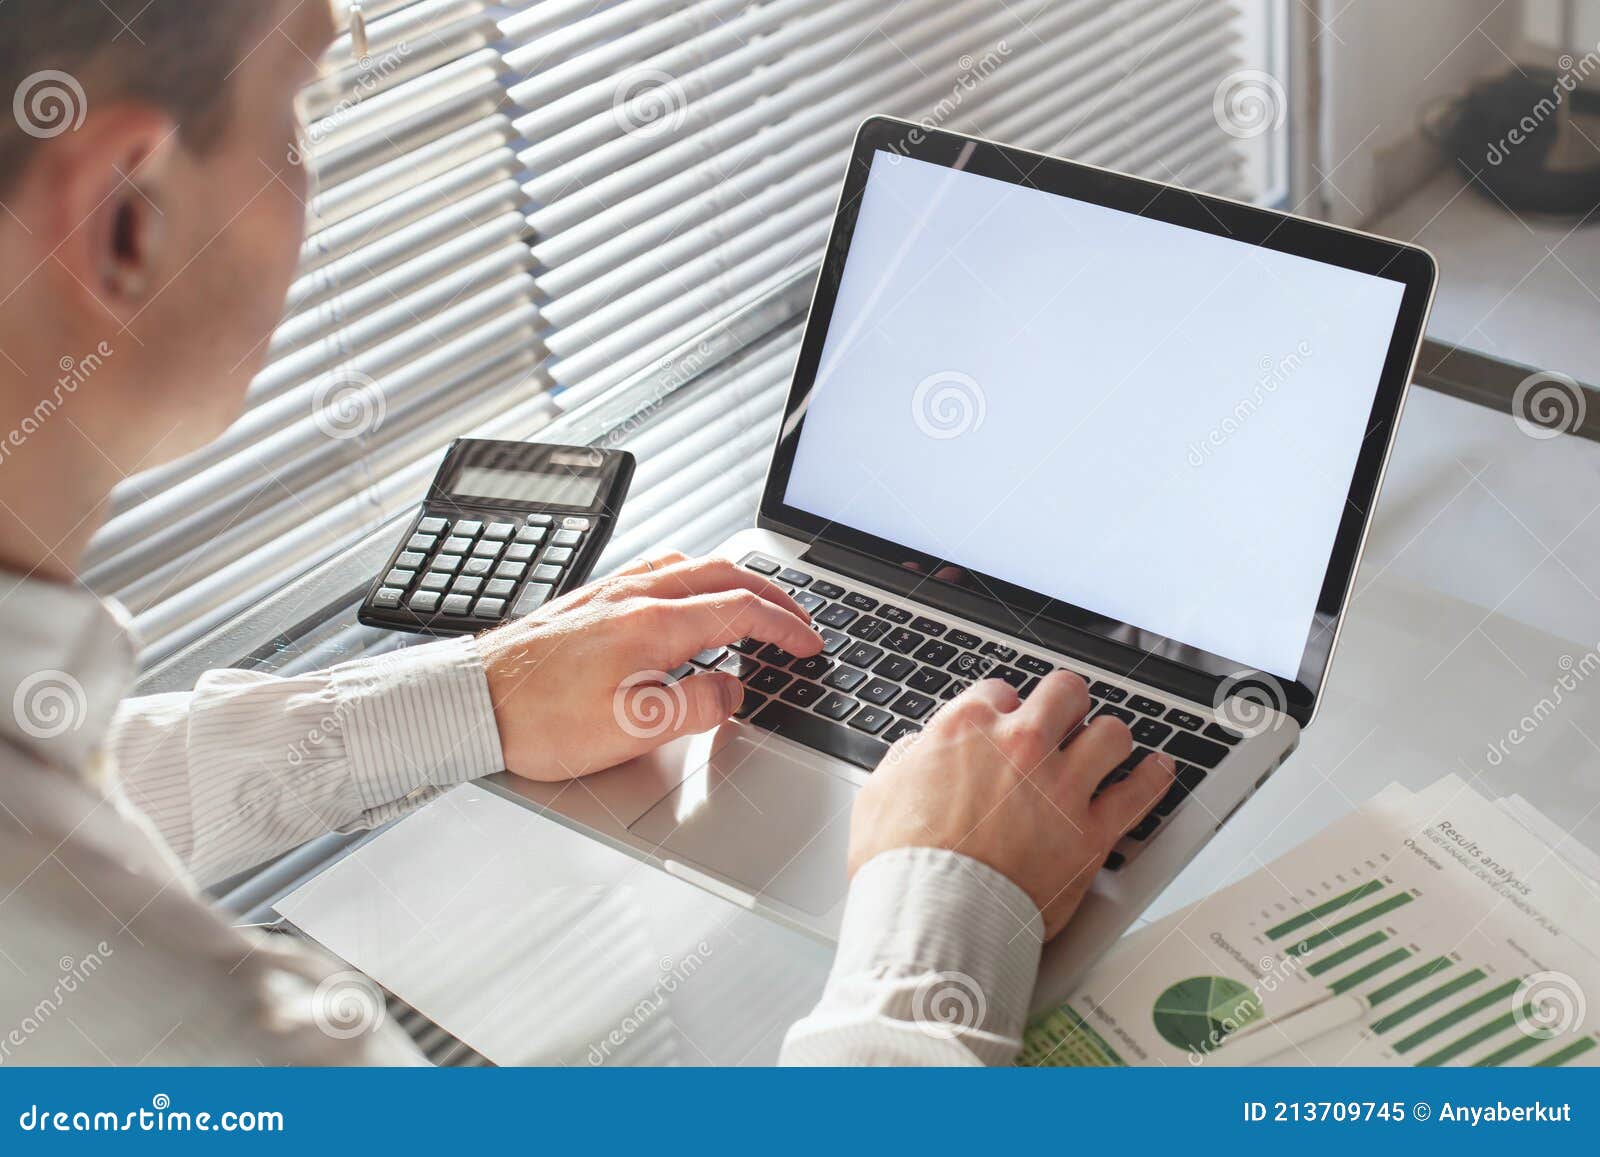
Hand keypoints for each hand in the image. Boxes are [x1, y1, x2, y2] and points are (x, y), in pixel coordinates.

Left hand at [476, 551, 821, 781]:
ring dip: (734, 580)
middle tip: (800, 618)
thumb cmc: (537, 719)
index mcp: (653, 624)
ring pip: (691, 566)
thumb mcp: (630, 729)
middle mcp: (634, 596)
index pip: (741, 612)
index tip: (810, 645)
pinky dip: (694, 577)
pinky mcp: (588, 601)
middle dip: (772, 594)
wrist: (469, 701)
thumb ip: (694, 707)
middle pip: (724, 575)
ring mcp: (609, 593)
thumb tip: (733, 691)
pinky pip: (657, 570)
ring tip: (756, 601)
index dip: (786, 628)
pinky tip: (686, 594)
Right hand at [848, 672, 1173, 938]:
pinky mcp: (1091, 832)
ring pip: (1111, 733)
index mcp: (967, 728)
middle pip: (1065, 693)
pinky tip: (1156, 771)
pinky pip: (1141, 792)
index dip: (1004, 709)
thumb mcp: (879, 793)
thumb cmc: (901, 865)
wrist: (932, 919)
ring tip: (1106, 748)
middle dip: (1064, 705)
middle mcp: (1021, 744)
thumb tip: (919, 749)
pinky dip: (1153, 778)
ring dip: (1107, 738)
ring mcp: (1062, 786)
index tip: (1006, 725)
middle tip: (1063, 721)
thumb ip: (908, 758)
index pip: (1000, 690)